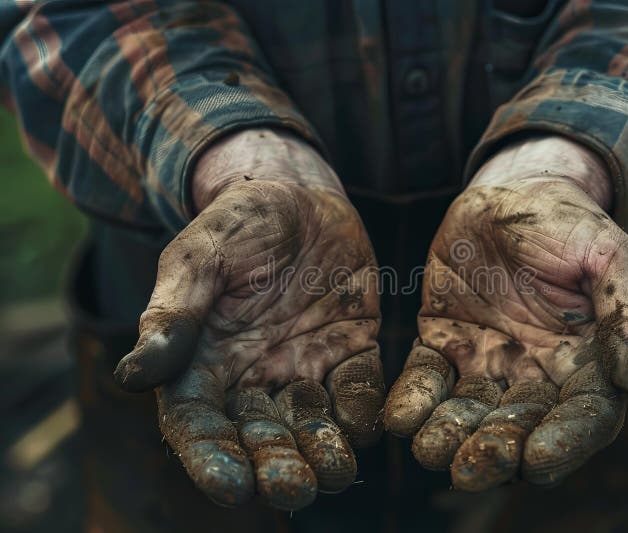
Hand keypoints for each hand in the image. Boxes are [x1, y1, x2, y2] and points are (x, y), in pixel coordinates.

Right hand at [114, 130, 383, 509]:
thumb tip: (134, 374)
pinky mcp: (350, 350)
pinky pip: (358, 389)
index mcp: (205, 361)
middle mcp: (254, 376)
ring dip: (323, 452)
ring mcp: (304, 366)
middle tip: (293, 489)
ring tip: (334, 472)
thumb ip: (174, 313)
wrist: (299, 196)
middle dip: (276, 466)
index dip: (212, 459)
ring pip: (311, 423)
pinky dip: (363, 410)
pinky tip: (368, 424)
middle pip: (260, 436)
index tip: (230, 486)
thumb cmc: (236, 222)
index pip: (200, 424)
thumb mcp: (200, 257)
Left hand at [384, 136, 627, 489]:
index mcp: (584, 359)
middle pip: (520, 424)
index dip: (565, 440)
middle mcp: (534, 372)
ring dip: (451, 435)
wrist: (514, 190)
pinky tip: (397, 418)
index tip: (540, 459)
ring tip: (432, 452)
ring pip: (470, 411)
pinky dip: (412, 399)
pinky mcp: (444, 340)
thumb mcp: (610, 256)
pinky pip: (426, 377)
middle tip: (472, 469)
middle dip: (498, 450)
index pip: (582, 414)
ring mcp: (487, 359)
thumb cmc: (571, 221)